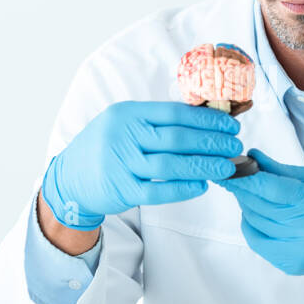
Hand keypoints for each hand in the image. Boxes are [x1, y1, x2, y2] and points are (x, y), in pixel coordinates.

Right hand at [42, 101, 242, 229]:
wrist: (69, 178)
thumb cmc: (106, 147)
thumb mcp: (124, 124)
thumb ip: (156, 121)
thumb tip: (203, 120)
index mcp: (128, 113)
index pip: (175, 113)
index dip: (207, 120)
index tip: (230, 126)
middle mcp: (123, 135)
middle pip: (177, 138)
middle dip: (211, 142)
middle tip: (234, 146)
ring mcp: (121, 162)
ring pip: (171, 164)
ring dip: (204, 165)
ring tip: (226, 167)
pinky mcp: (121, 189)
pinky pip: (159, 189)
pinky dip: (184, 188)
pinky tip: (202, 185)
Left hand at [217, 148, 303, 287]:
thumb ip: (281, 170)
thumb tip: (251, 156)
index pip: (272, 189)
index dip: (247, 179)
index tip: (230, 170)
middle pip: (261, 206)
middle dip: (242, 190)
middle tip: (231, 178)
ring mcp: (299, 251)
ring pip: (256, 223)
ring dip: (246, 206)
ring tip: (245, 193)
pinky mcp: (291, 265)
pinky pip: (258, 242)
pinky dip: (250, 226)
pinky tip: (252, 214)